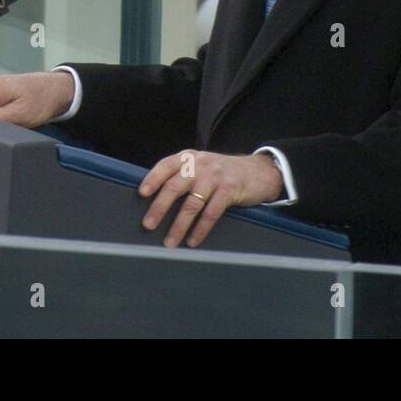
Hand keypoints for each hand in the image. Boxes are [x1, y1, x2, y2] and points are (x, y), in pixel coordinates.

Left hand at [139, 150, 283, 247]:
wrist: (258, 171)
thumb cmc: (223, 173)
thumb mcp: (202, 166)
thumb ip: (182, 175)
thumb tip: (156, 199)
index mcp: (189, 158)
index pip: (166, 165)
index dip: (153, 178)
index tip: (142, 193)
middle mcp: (200, 165)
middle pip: (175, 186)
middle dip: (160, 207)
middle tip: (148, 224)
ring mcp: (215, 177)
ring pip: (192, 203)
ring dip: (179, 225)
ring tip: (170, 241)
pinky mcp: (230, 190)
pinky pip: (211, 213)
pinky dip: (200, 229)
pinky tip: (193, 240)